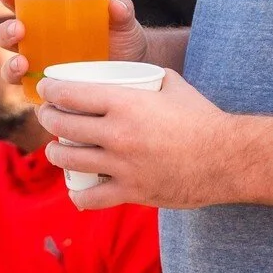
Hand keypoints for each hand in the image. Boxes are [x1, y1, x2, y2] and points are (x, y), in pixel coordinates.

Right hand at [0, 0, 149, 88]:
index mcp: (48, 18)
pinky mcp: (47, 92)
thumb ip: (122, 13)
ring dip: (11, 65)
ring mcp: (40, 69)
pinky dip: (28, 92)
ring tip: (23, 63)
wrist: (132, 72)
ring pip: (11, 67)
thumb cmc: (123, 41)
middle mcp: (37, 43)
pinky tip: (38, 89)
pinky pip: (29, 94)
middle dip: (6, 31)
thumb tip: (118, 5)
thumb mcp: (124, 25)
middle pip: (7, 35)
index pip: (20, 2)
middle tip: (20, 29)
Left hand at [37, 68, 229, 211]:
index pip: (71, 94)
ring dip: (55, 153)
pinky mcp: (130, 191)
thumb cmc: (203, 119)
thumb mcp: (174, 85)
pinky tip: (77, 190)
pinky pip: (90, 198)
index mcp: (126, 102)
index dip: (50, 91)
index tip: (45, 91)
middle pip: (62, 126)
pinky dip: (78, 194)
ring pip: (69, 160)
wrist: (227, 158)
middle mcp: (117, 133)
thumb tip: (138, 75)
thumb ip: (150, 78)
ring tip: (56, 150)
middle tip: (48, 116)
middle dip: (48, 119)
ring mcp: (121, 165)